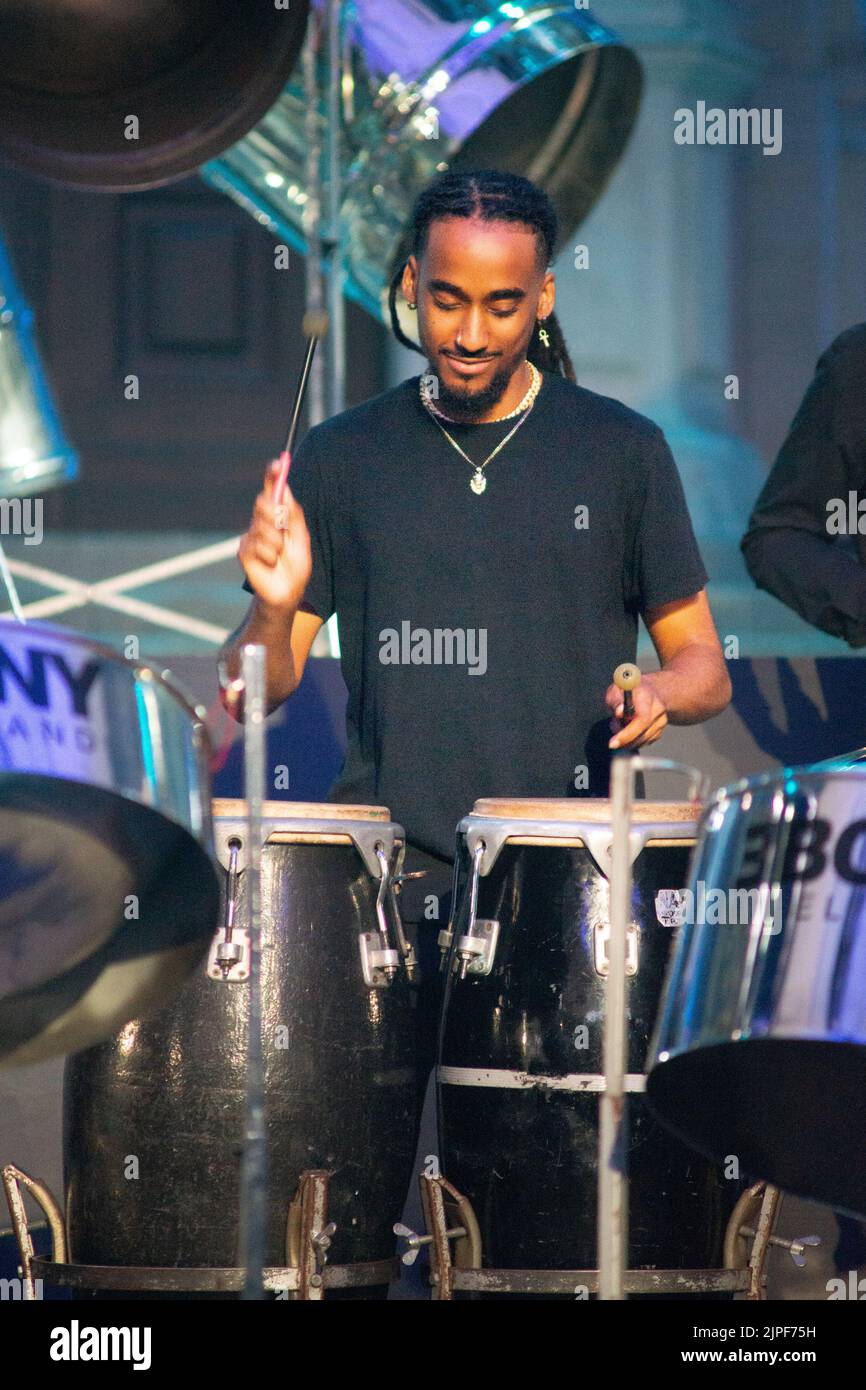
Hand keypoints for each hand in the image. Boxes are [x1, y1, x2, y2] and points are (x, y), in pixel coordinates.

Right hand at [237, 461, 312, 613]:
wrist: (287, 592)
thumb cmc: (295, 566)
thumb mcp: (301, 538)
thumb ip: (294, 514)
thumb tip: (286, 489)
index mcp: (277, 517)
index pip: (272, 490)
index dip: (273, 475)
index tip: (277, 463)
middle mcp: (261, 522)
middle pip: (263, 502)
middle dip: (275, 514)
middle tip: (282, 530)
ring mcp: (251, 536)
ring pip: (262, 526)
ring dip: (276, 543)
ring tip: (279, 556)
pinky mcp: (244, 550)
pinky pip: (256, 544)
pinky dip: (268, 555)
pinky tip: (269, 564)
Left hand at [605, 673, 668, 749]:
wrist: (647, 691)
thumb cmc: (627, 690)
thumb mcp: (616, 689)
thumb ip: (616, 700)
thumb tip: (619, 712)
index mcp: (647, 696)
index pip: (642, 719)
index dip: (628, 734)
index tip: (612, 743)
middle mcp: (658, 709)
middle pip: (644, 734)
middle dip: (624, 740)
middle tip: (612, 734)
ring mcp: (661, 721)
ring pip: (643, 741)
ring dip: (627, 740)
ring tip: (619, 724)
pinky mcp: (660, 731)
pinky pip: (644, 743)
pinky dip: (633, 741)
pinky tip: (627, 728)